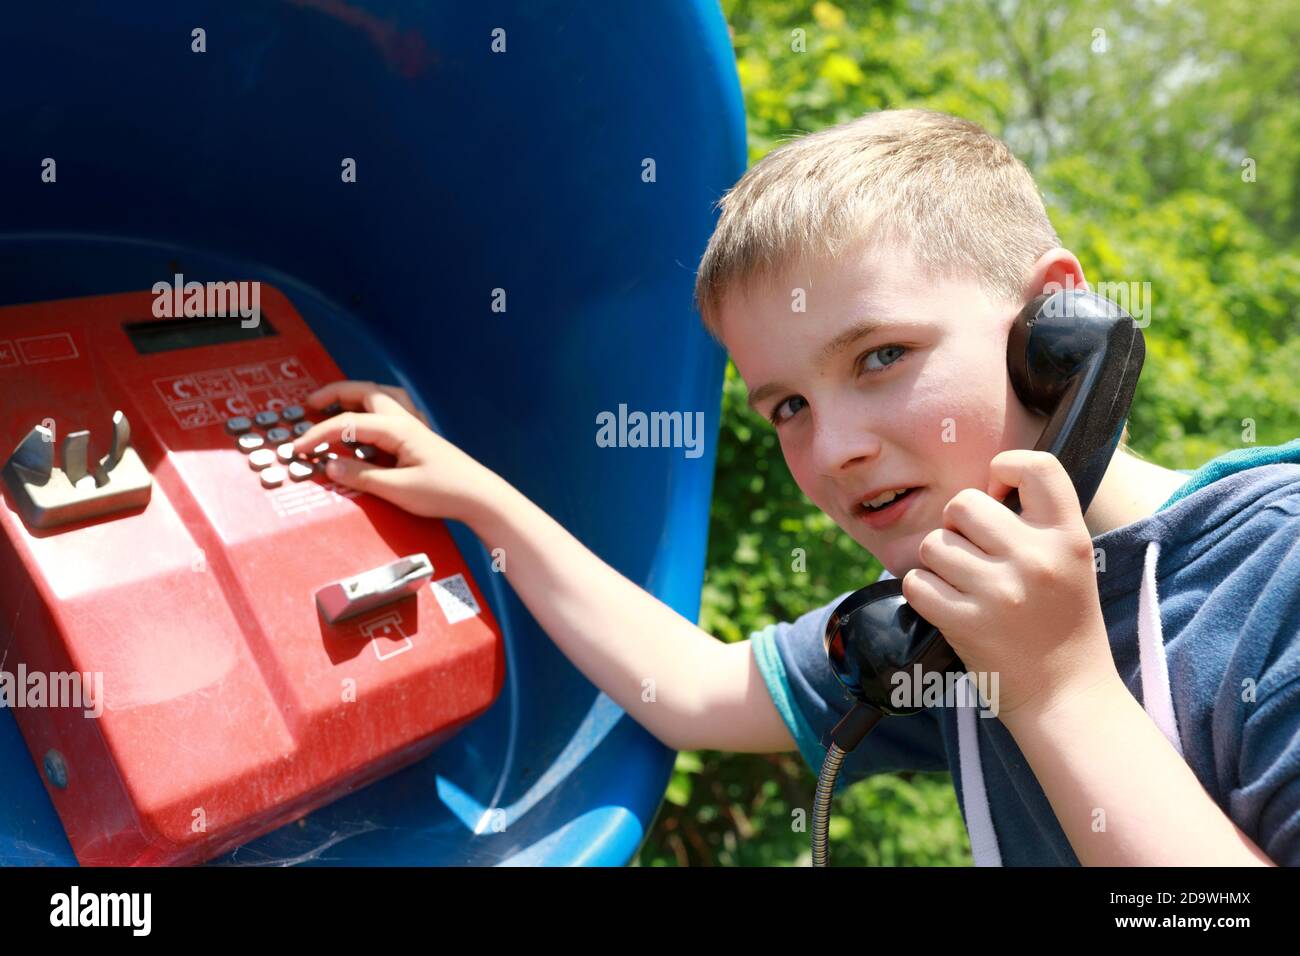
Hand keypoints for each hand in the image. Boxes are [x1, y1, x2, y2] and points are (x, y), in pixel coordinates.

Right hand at [289, 380, 490, 521]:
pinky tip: (366, 423)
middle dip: (335, 394)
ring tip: (334, 405)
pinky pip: (391, 411)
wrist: (480, 496)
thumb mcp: (398, 490)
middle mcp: (405, 420)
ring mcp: (414, 427)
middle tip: (310, 405)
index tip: (298, 448)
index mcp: (398, 429)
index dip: (319, 434)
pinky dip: (372, 409)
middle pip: (365, 392)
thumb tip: (330, 466)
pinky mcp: (420, 438)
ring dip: (355, 396)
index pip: (348, 423)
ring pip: (381, 396)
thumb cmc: (445, 492)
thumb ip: (361, 477)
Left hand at [899, 450, 1119, 721]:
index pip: (1037, 466)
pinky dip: (923, 591)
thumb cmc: (1062, 622)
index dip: (1006, 468)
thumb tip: (982, 485)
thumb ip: (1036, 522)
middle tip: (975, 553)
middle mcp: (1035, 559)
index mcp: (1068, 537)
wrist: (1067, 695)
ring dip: (939, 562)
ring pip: (933, 544)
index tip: (999, 492)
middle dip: (958, 526)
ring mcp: (999, 592)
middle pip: (963, 503)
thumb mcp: (1071, 562)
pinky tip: (946, 604)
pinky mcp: (966, 623)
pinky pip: (916, 582)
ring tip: (965, 585)